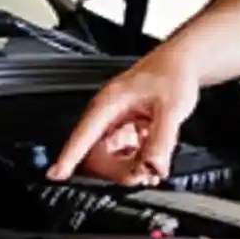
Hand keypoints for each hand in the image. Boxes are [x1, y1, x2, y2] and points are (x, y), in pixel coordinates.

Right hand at [45, 45, 199, 185]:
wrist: (182, 63)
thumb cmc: (172, 73)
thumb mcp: (172, 108)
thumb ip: (162, 140)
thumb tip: (154, 166)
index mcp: (110, 103)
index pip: (82, 134)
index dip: (68, 157)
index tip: (56, 174)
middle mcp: (108, 114)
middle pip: (95, 154)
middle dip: (116, 171)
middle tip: (142, 175)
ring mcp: (116, 122)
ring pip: (109, 157)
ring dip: (127, 169)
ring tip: (151, 170)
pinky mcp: (126, 128)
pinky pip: (122, 154)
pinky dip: (135, 163)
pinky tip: (152, 162)